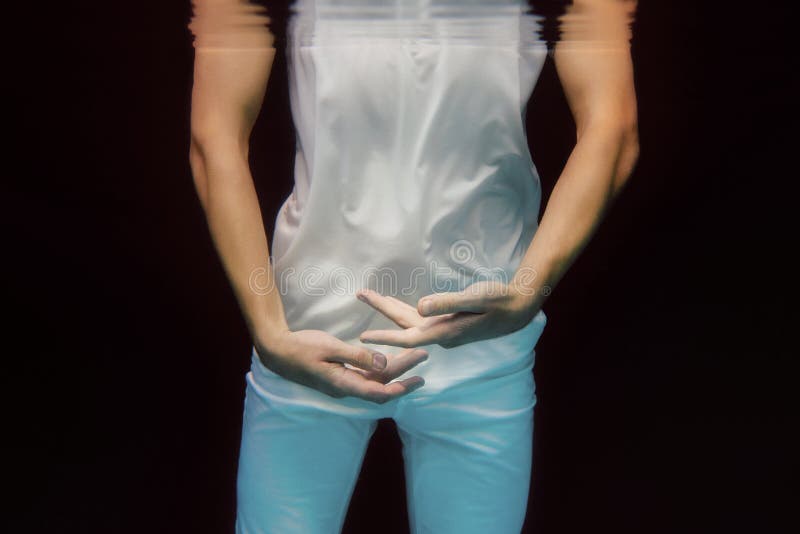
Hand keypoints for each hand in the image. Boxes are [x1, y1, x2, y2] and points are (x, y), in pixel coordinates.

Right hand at [255, 329, 427, 403]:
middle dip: (404, 376)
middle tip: (423, 359)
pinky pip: (365, 377)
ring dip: (394, 371)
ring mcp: (342, 383)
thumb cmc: (301, 348)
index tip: (419, 377)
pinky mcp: (339, 376)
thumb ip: (357, 356)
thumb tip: (384, 364)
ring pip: (374, 381)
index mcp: (343, 385)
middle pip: (381, 386)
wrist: (278, 351)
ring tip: (414, 358)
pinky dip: (380, 369)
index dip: (401, 387)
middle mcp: (345, 388)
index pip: (379, 393)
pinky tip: (390, 360)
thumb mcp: (330, 348)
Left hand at [357, 280, 539, 348]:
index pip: (408, 337)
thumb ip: (447, 303)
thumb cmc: (500, 300)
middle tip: (361, 293)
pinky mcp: (449, 324)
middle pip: (404, 326)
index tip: (362, 337)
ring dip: (391, 309)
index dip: (384, 337)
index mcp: (445, 332)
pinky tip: (396, 307)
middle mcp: (442, 334)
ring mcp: (445, 330)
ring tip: (371, 296)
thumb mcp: (475, 298)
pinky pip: (420, 320)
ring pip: (411, 321)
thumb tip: (420, 307)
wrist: (519, 308)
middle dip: (381, 311)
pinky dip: (405, 312)